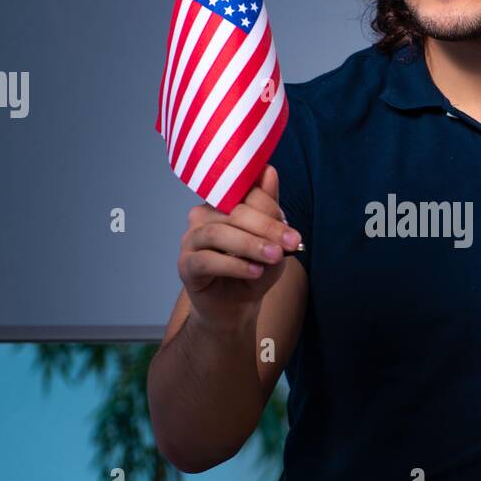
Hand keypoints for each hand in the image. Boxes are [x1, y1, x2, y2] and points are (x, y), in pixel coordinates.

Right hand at [178, 164, 302, 333]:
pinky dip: (234, 264)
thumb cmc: (254, 271)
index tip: (293, 234)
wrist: (236, 309)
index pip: (244, 193)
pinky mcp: (186, 265)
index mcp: (223, 204)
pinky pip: (207, 260)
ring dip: (251, 244)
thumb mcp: (271, 242)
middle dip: (266, 227)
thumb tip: (269, 171)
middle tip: (290, 244)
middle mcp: (204, 216)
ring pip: (218, 232)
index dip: (271, 209)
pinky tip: (254, 271)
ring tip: (274, 257)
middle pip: (233, 211)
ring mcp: (191, 240)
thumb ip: (270, 210)